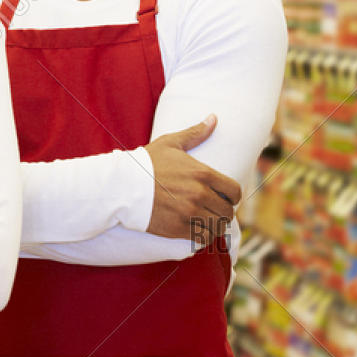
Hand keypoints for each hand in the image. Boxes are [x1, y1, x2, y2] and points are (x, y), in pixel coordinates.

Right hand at [143, 115, 240, 244]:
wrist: (121, 187)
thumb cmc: (144, 163)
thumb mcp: (170, 144)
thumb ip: (195, 133)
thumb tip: (214, 118)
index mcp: (203, 174)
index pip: (234, 191)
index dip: (233, 196)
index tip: (226, 197)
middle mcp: (200, 195)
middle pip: (227, 211)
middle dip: (223, 211)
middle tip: (214, 209)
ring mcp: (190, 213)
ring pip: (217, 226)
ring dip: (215, 224)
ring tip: (207, 220)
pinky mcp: (179, 229)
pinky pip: (203, 238)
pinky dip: (203, 235)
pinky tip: (197, 229)